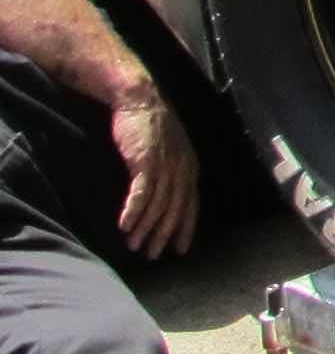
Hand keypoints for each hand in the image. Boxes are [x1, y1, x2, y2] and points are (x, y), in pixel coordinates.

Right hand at [110, 86, 199, 258]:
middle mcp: (181, 169)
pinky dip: (134, 211)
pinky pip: (141, 192)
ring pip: (157, 204)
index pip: (191, 204)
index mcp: (189, 167)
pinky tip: (125, 226)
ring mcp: (165, 165)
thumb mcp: (170, 151)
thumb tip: (168, 197)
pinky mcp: (146, 161)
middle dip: (163, 234)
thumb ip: (172, 172)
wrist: (140, 99)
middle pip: (174, 209)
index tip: (178, 250)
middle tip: (152, 254)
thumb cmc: (152, 127)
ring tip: (134, 245)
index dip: (185, 228)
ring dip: (145, 228)